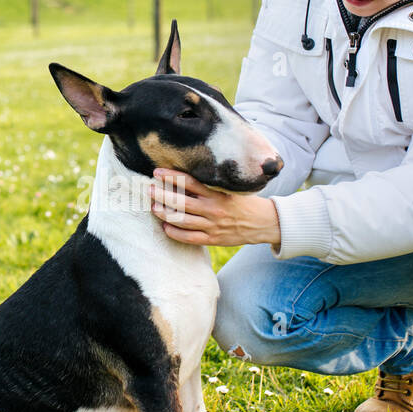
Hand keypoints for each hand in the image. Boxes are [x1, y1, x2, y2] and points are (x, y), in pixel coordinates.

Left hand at [148, 168, 280, 247]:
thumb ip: (211, 185)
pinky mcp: (213, 239)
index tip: (157, 172)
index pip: (189, 182)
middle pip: (180, 201)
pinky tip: (166, 227)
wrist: (264, 223)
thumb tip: (187, 177)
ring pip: (182, 220)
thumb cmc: (244, 203)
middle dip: (161, 194)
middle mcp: (213, 209)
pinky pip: (189, 238)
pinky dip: (175, 233)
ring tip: (154, 207)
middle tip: (149, 189)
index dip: (171, 176)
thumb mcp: (231, 189)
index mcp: (217, 193)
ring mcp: (212, 225)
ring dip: (164, 213)